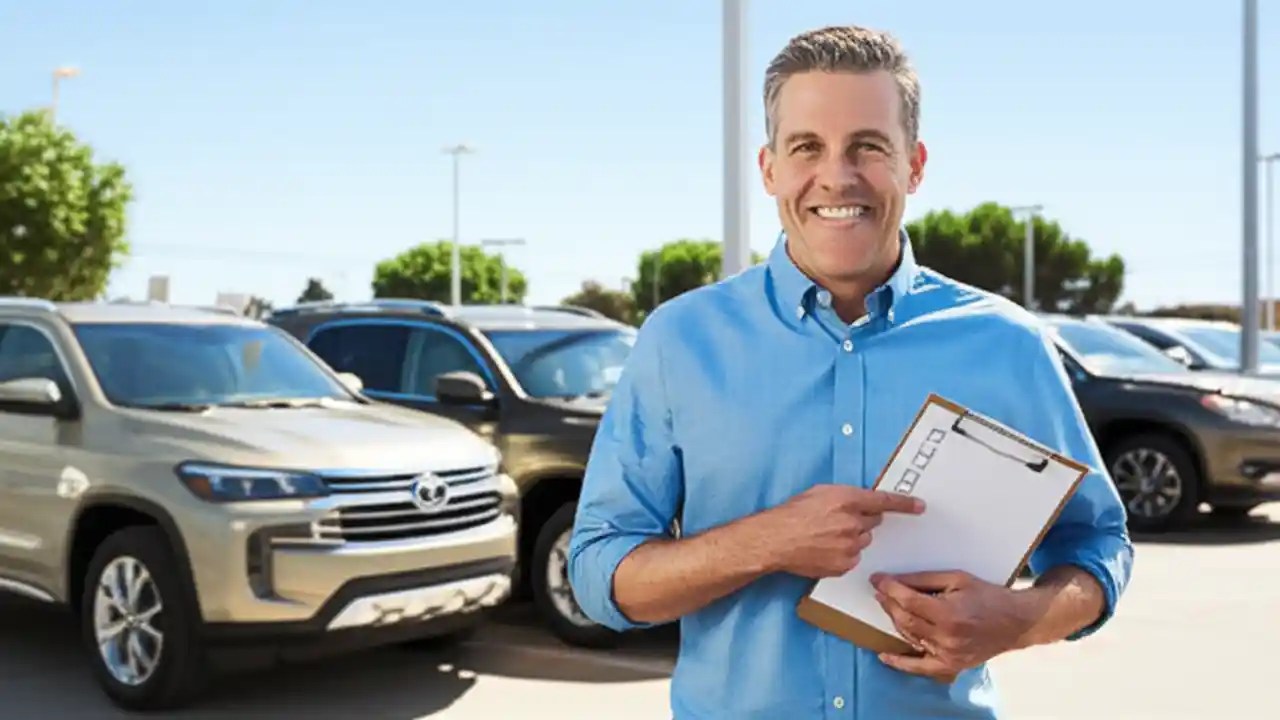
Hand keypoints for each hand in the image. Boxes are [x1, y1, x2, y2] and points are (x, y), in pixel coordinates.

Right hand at [762, 485, 923, 578]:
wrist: (775, 540)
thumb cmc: (792, 514)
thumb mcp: (819, 493)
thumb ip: (844, 496)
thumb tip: (858, 501)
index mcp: (847, 500)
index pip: (884, 501)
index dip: (905, 504)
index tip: (919, 506)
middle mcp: (853, 522)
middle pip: (873, 522)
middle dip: (860, 521)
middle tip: (837, 522)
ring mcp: (850, 545)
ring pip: (862, 540)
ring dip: (851, 538)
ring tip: (825, 537)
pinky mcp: (845, 564)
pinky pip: (853, 558)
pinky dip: (842, 554)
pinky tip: (824, 550)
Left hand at [871, 570, 1034, 682]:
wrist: (1016, 622)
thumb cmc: (988, 596)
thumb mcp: (957, 579)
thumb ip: (924, 580)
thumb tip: (895, 580)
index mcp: (949, 613)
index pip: (909, 601)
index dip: (889, 588)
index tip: (877, 579)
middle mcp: (946, 637)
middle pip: (906, 619)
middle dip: (889, 602)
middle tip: (879, 590)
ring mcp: (948, 654)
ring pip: (910, 637)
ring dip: (894, 620)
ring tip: (887, 606)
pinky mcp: (951, 665)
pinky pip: (920, 666)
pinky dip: (901, 662)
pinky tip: (884, 655)